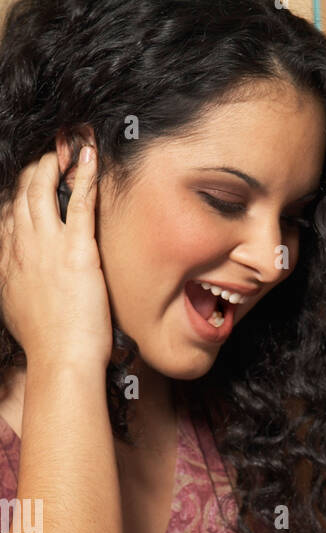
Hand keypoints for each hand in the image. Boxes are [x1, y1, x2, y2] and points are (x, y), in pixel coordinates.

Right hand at [0, 147, 113, 370]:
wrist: (60, 359)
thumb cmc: (45, 345)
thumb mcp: (15, 310)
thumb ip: (13, 286)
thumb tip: (15, 283)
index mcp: (7, 262)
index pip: (7, 217)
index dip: (16, 198)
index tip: (24, 189)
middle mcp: (23, 247)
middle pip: (21, 196)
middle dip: (32, 173)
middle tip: (46, 161)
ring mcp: (48, 245)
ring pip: (43, 190)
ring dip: (53, 166)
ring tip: (63, 154)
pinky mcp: (78, 249)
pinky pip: (80, 202)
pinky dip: (85, 175)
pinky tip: (89, 157)